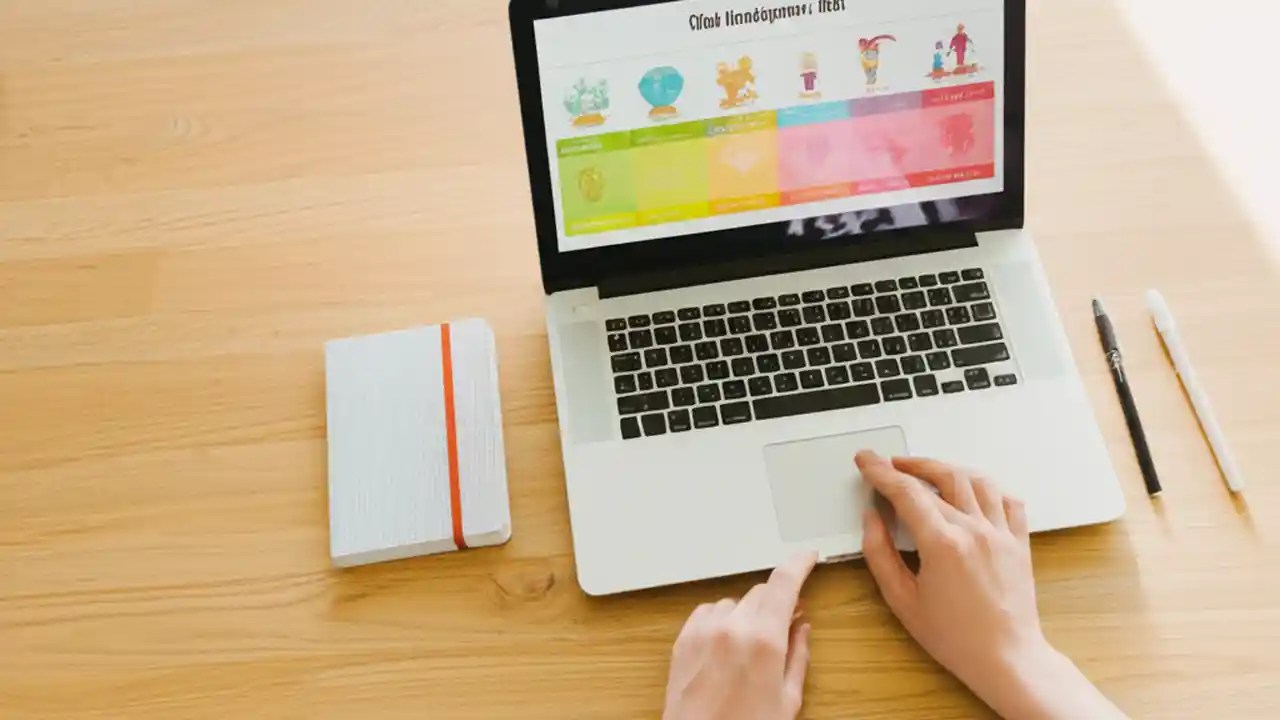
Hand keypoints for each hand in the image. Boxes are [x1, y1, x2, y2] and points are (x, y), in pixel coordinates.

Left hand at [663, 552, 817, 719]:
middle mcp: (732, 627)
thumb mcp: (787, 700)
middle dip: (776, 603)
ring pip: (733, 603)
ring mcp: (703, 632)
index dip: (800, 563)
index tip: (808, 557)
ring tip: (750, 649)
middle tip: (786, 623)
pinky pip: (707, 614)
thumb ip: (798, 656)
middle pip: (761, 592)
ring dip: (746, 615)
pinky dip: (721, 622)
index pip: (785, 581)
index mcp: (764, 640)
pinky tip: (726, 647)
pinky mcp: (683, 640)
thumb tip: (801, 628)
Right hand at [857, 451, 1125, 719]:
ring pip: (974, 480)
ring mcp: (1000, 533)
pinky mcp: (1018, 542)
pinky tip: (972, 489)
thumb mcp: (902, 600)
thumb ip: (879, 554)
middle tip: (888, 465)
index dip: (881, 471)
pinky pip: (1008, 500)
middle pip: (938, 479)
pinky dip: (987, 486)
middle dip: (908, 467)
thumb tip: (872, 517)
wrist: (1006, 658)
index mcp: (942, 543)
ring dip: (946, 468)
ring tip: (926, 470)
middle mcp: (974, 530)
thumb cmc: (954, 636)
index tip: (867, 459)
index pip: (906, 492)